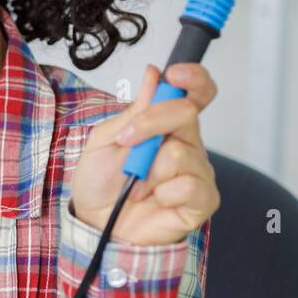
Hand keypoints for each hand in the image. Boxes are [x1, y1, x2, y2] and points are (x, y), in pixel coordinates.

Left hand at [69, 62, 220, 245]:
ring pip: (179, 153)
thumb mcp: (106, 140)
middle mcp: (188, 143)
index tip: (174, 74)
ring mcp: (198, 172)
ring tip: (135, 185)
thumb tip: (154, 74)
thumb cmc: (100, 183)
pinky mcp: (202, 200)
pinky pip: (188, 185)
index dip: (194, 78)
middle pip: (186, 113)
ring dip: (147, 171)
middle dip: (149, 124)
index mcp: (168, 124)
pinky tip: (152, 200)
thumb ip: (134, 110)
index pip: (196, 92)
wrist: (95, 223)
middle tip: (126, 142)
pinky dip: (161, 193)